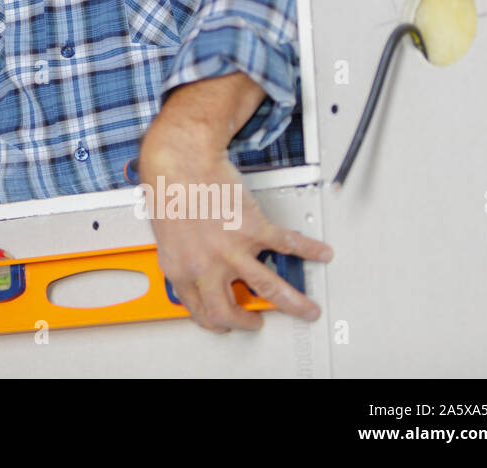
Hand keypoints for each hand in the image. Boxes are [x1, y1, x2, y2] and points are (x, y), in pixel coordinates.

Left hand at [140, 117, 332, 332]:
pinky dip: (308, 250)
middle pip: (229, 311)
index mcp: (180, 269)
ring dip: (293, 303)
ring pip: (269, 288)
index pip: (199, 309)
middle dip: (247, 324)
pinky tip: (320, 253)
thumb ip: (182, 258)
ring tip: (308, 309)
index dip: (214, 320)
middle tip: (258, 323)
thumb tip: (195, 271)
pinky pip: (287, 245)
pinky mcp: (253, 229)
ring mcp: (231, 250)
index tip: (224, 322)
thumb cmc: (169, 190)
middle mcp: (206, 265)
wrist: (181, 161)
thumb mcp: (165, 235)